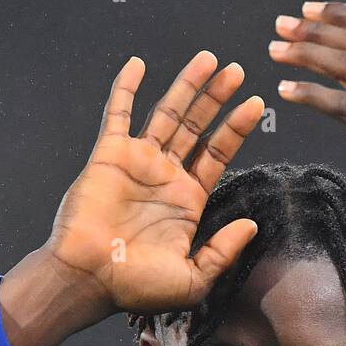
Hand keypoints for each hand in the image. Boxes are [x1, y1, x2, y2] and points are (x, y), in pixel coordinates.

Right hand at [47, 52, 263, 315]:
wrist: (89, 280)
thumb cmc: (137, 287)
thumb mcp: (193, 279)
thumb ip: (223, 251)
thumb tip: (251, 225)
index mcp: (188, 201)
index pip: (218, 154)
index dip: (237, 128)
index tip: (256, 103)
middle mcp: (165, 177)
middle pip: (197, 126)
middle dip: (217, 98)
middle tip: (237, 69)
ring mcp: (137, 163)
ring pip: (166, 114)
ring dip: (186, 86)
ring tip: (208, 58)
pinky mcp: (108, 156)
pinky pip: (117, 114)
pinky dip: (126, 88)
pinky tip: (139, 64)